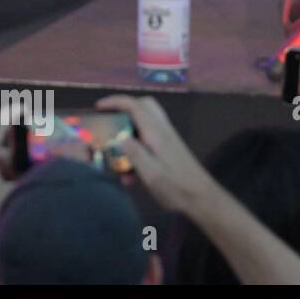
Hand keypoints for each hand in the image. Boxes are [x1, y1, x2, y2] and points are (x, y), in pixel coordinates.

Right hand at [95, 95, 216, 214]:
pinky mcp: (168, 149)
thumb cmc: (177, 187)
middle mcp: (163, 131)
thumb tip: (119, 138)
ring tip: (114, 155)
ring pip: (146, 122)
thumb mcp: (152, 174)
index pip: (136, 106)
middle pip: (144, 106)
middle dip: (124, 108)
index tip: (98, 106)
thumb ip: (135, 154)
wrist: (201, 197)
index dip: (116, 101)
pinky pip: (148, 139)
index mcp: (158, 133)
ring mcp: (167, 139)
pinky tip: (129, 175)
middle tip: (108, 121)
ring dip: (128, 133)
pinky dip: (136, 149)